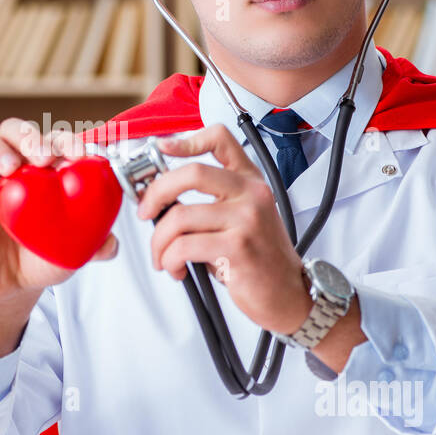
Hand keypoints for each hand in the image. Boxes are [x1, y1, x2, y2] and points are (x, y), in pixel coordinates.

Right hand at [0, 117, 118, 304]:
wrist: (12, 285)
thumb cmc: (43, 256)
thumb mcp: (75, 251)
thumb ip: (95, 243)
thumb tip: (111, 243)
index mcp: (43, 169)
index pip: (52, 140)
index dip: (66, 140)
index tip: (79, 154)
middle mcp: (14, 167)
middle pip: (14, 130)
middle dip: (30, 136)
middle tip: (44, 157)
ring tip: (12, 167)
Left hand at [135, 123, 310, 335]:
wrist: (289, 294)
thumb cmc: (260, 259)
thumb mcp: (243, 219)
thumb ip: (212, 202)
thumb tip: (162, 200)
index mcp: (250, 182)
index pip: (220, 140)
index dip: (185, 140)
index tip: (161, 149)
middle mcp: (251, 195)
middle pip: (191, 173)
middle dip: (156, 193)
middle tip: (145, 212)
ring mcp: (246, 220)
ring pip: (180, 217)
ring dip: (159, 241)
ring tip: (163, 257)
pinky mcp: (238, 248)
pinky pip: (184, 247)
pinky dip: (170, 260)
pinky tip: (176, 269)